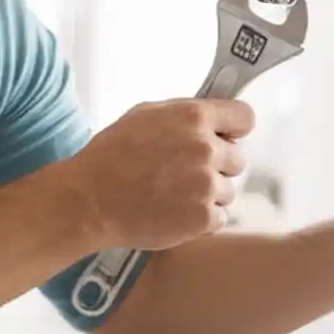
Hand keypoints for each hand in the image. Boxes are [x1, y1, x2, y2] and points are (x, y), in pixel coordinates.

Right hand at [62, 98, 254, 250]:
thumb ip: (185, 114)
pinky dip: (201, 220)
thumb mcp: (146, 115)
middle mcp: (206, 149)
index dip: (235, 130)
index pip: (245, 117)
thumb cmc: (111, 156)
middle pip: (238, 158)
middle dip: (217, 166)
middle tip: (186, 173)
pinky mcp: (203, 217)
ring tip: (175, 196)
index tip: (226, 138)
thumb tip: (213, 115)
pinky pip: (220, 217)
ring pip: (228, 190)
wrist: (89, 201)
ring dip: (208, 195)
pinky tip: (175, 213)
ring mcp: (206, 185)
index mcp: (194, 118)